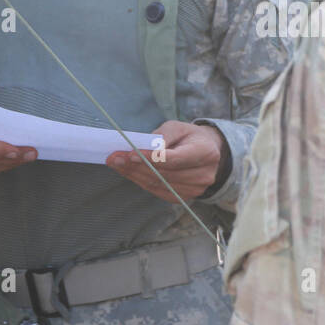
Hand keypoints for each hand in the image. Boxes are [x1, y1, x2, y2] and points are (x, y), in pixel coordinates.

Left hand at [106, 120, 228, 203]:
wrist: (209, 153)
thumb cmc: (190, 137)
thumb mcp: (179, 127)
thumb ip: (162, 136)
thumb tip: (141, 148)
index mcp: (206, 153)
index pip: (174, 159)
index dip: (151, 158)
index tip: (130, 153)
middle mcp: (203, 175)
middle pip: (163, 173)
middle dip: (136, 165)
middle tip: (115, 157)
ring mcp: (194, 190)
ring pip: (158, 184)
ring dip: (134, 174)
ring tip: (117, 163)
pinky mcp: (184, 197)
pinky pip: (158, 191)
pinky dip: (141, 181)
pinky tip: (129, 172)